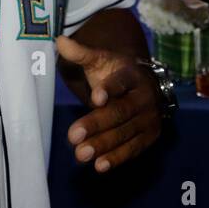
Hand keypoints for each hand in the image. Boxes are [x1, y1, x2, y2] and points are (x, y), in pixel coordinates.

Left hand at [57, 35, 161, 171]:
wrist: (146, 86)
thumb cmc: (116, 73)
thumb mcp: (101, 60)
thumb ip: (81, 53)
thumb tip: (60, 41)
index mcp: (132, 75)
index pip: (121, 82)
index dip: (110, 89)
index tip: (96, 97)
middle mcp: (144, 97)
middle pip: (120, 112)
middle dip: (97, 124)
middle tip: (73, 135)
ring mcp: (148, 118)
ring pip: (125, 132)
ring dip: (103, 145)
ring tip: (81, 154)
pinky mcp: (149, 136)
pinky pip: (133, 149)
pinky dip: (117, 158)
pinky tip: (100, 166)